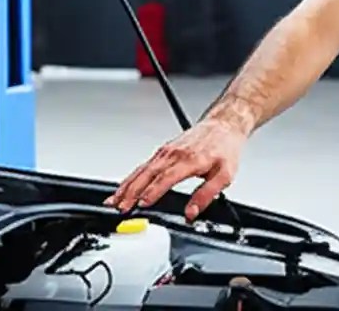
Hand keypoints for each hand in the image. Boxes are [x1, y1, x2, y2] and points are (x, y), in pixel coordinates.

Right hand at [104, 117, 248, 218]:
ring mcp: (166, 151)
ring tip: (114, 201)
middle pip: (148, 174)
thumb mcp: (225, 176)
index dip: (153, 192)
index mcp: (190, 160)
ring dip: (126, 186)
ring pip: (141, 169)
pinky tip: (123, 187)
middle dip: (131, 192)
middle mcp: (174, 154)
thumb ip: (207, 195)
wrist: (223, 126)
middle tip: (120, 208)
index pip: (167, 177)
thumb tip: (192, 212)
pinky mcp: (163, 150)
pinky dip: (130, 178)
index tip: (141, 204)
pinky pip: (143, 165)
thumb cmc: (224, 149)